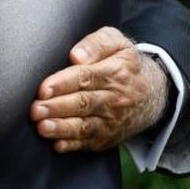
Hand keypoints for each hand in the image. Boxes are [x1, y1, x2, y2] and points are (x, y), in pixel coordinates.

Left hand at [30, 26, 167, 151]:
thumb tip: (76, 55)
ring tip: (42, 128)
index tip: (44, 88)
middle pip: (83, 103)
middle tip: (35, 110)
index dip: (63, 84)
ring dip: (62, 128)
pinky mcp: (107, 136)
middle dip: (57, 107)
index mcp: (114, 72)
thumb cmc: (124, 64)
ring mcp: (111, 120)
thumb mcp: (117, 43)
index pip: (85, 78)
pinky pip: (90, 142)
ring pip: (85, 125)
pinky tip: (58, 145)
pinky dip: (73, 145)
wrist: (154, 93)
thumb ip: (96, 43)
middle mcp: (114, 99)